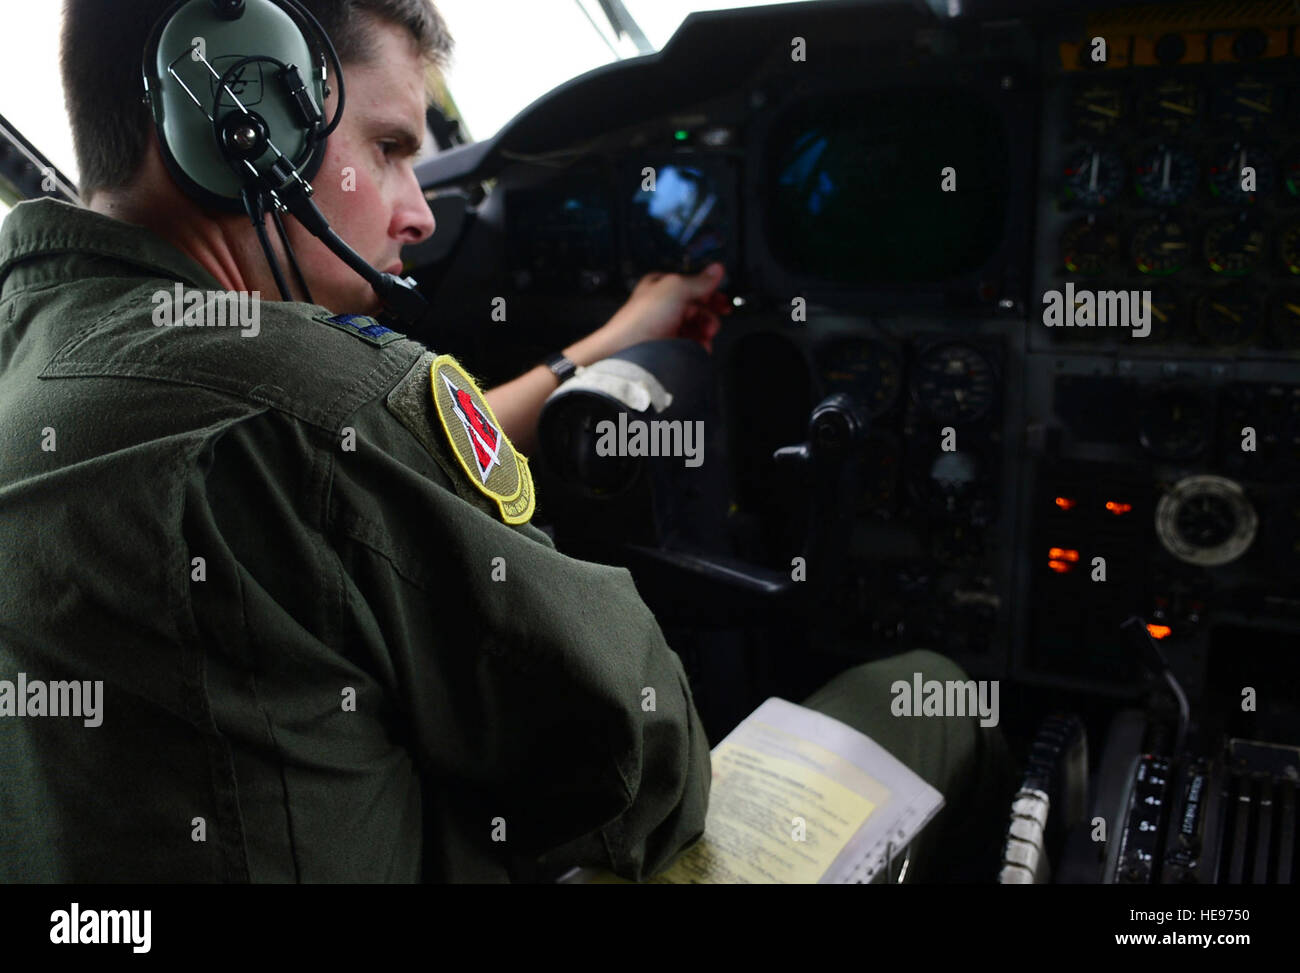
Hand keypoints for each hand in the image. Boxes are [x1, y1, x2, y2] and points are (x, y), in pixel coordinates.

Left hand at [594, 262, 730, 357]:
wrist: (629, 352)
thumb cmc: (642, 319)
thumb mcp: (676, 289)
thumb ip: (699, 280)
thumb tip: (717, 269)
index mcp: (662, 285)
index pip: (693, 285)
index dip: (710, 292)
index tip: (723, 301)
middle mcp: (664, 305)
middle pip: (697, 306)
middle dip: (709, 314)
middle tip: (714, 321)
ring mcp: (666, 326)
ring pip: (696, 326)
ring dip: (705, 330)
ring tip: (706, 335)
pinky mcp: (668, 345)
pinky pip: (691, 342)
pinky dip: (699, 344)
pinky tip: (701, 346)